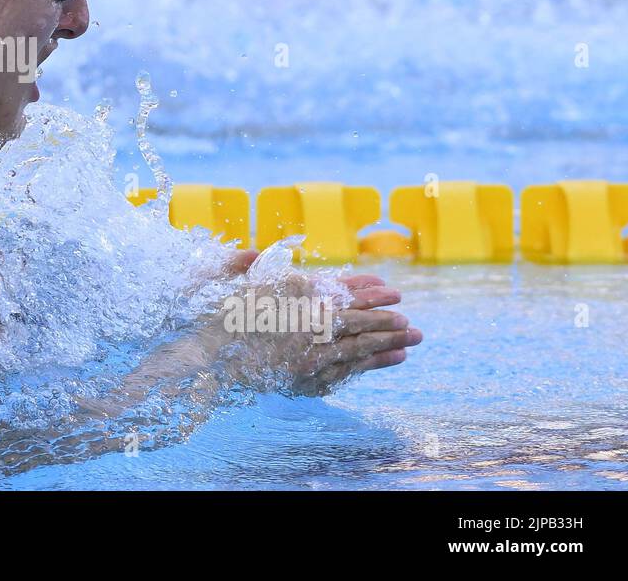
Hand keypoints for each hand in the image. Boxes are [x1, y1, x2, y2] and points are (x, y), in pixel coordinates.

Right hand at [215, 249, 422, 394]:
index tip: (390, 289)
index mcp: (297, 298)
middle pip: (357, 319)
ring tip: (415, 336)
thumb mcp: (241, 284)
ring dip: (391, 339)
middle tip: (408, 316)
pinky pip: (350, 367)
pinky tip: (396, 356)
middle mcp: (308, 324)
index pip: (342, 292)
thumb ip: (250, 263)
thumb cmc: (223, 319)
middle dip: (386, 317)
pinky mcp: (311, 376)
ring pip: (360, 344)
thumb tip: (252, 251)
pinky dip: (376, 361)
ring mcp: (312, 352)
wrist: (212, 359)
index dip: (368, 291)